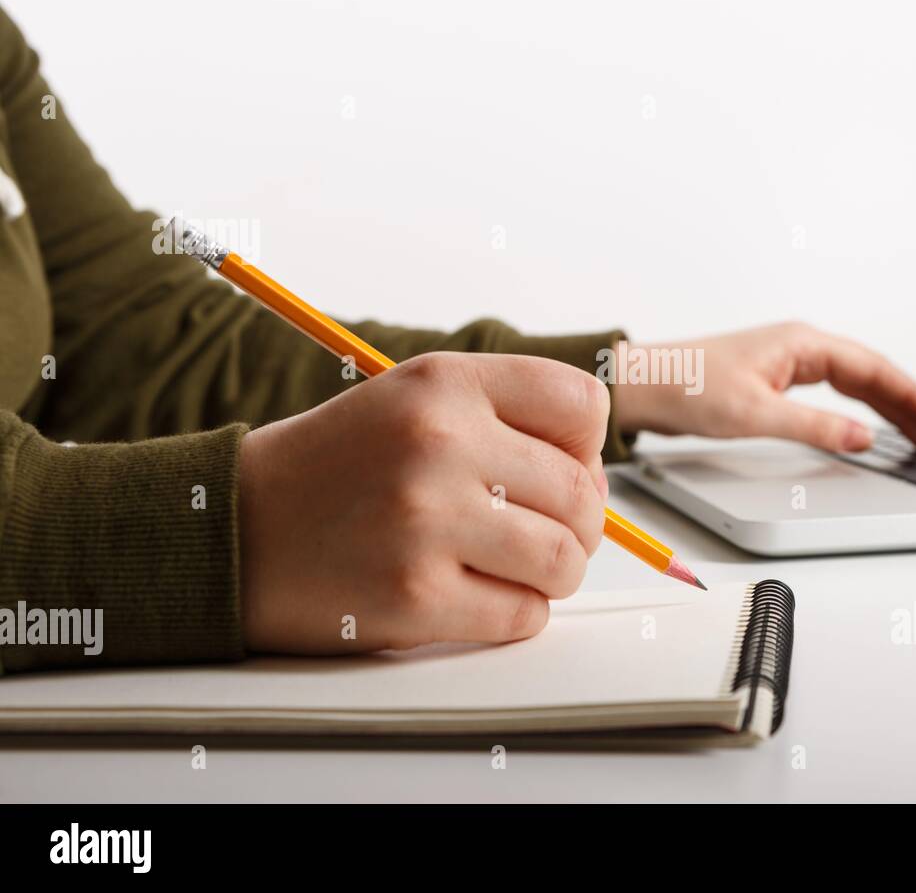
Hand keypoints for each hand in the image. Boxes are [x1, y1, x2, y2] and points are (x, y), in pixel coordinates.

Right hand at [238, 353, 609, 653]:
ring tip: (507, 568)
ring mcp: (426, 520)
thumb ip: (506, 419)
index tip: (557, 469)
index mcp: (444, 383)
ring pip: (564, 559)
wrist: (231, 530)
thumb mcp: (413, 401)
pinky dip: (513, 615)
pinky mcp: (415, 596)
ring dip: (551, 575)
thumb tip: (599, 482)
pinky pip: (523, 616)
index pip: (583, 404)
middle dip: (576, 524)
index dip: (586, 447)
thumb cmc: (336, 469)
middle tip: (536, 533)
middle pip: (584, 493)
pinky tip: (472, 596)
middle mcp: (438, 441)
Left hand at [614, 322, 915, 451]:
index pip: (872, 368)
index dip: (909, 393)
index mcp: (801, 343)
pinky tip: (866, 423)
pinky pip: (830, 390)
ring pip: (851, 381)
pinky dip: (855, 407)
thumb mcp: (757, 415)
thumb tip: (864, 439)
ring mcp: (787, 361)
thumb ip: (815, 428)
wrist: (645, 386)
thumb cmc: (688, 388)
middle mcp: (798, 346)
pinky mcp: (773, 379)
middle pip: (868, 373)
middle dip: (905, 402)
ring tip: (915, 432)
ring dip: (884, 406)